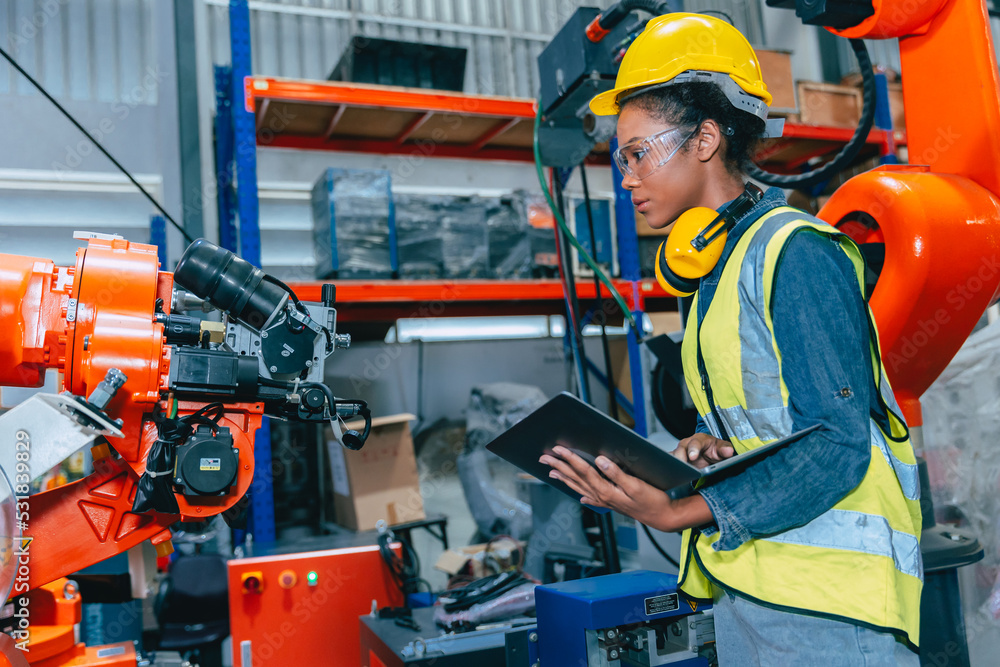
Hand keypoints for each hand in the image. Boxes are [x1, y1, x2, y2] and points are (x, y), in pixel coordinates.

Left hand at [539, 446, 673, 530]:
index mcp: (606, 489)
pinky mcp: (611, 503)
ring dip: (565, 478)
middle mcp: (602, 496)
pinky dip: (581, 494)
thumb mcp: (636, 485)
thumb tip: (600, 461)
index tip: (558, 449)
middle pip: (576, 478)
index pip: (583, 470)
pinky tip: (579, 495)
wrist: (663, 517)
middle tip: (544, 457)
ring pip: (579, 488)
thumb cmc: (652, 500)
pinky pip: (590, 497)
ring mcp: (605, 501)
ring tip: (552, 471)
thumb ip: (616, 473)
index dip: (570, 458)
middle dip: (559, 466)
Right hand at [673, 433, 734, 468]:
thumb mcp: (722, 449)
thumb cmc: (714, 450)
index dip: (693, 449)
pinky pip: (669, 464)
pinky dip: (669, 469)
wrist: (709, 456)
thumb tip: (728, 451)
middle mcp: (687, 444)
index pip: (695, 442)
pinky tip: (671, 477)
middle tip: (681, 467)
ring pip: (673, 457)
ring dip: (673, 465)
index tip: (693, 457)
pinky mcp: (676, 461)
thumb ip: (725, 449)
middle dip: (680, 458)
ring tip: (676, 474)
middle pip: (680, 450)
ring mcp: (680, 453)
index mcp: (699, 439)